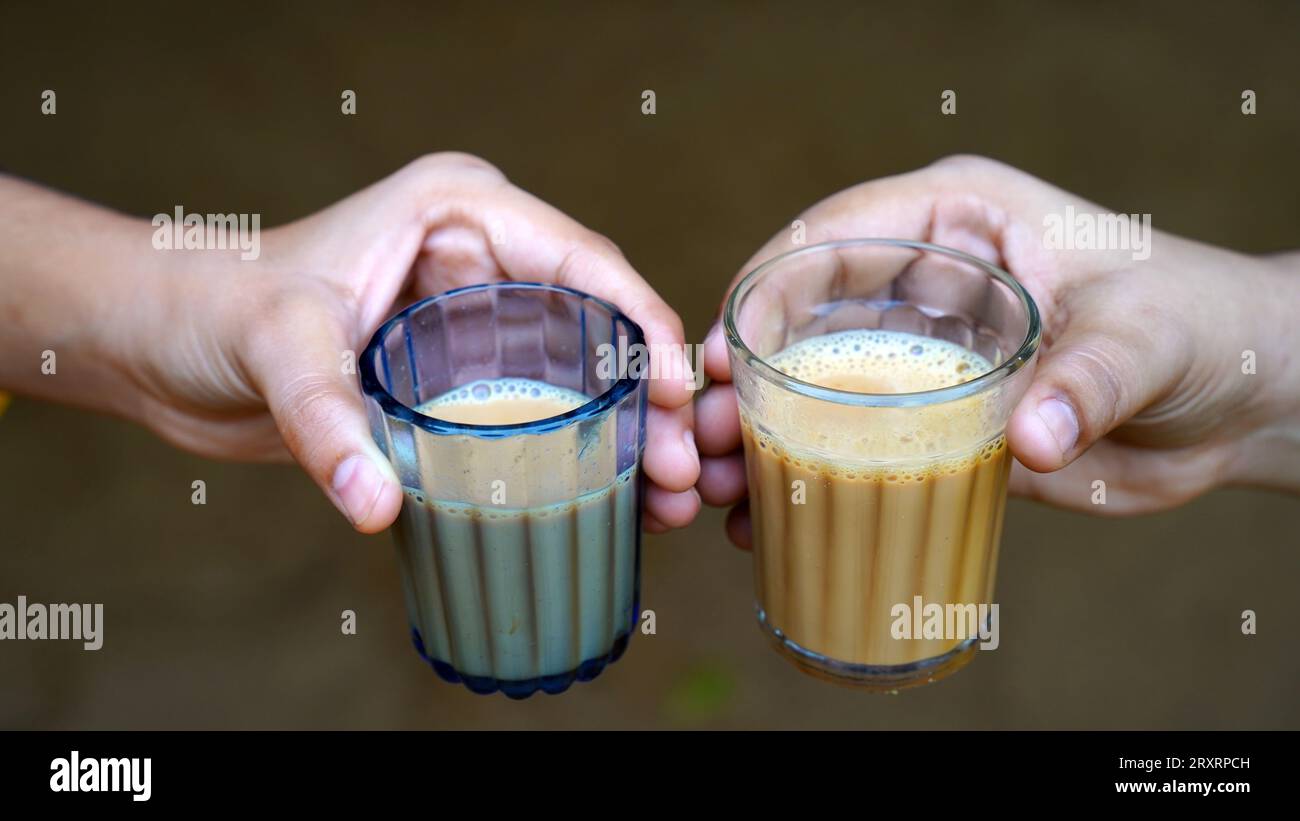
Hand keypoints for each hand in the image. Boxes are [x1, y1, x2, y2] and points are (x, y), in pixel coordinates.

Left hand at [113, 153, 700, 531]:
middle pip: (597, 326)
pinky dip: (576, 454)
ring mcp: (471, 321)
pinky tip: (614, 502)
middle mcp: (479, 258)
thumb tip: (379, 504)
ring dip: (628, 436)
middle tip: (684, 470)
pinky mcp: (454, 376)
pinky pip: (536, 412)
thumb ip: (325, 419)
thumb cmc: (209, 305)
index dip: (642, 325)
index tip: (677, 394)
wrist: (160, 345)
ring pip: (579, 375)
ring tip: (670, 502)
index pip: (580, 261)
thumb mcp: (276, 344)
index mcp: (460, 210)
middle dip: (651, 398)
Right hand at [695, 155, 1299, 546]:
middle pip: (801, 320)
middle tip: (708, 442)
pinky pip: (853, 447)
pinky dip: (806, 482)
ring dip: (758, 438)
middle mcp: (922, 284)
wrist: (1235, 399)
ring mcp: (922, 357)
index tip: (728, 362)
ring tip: (718, 492)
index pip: (832, 237)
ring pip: (813, 388)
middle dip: (743, 380)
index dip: (767, 293)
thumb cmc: (1196, 325)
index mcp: (957, 221)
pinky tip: (766, 524)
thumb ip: (1087, 381)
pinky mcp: (934, 422)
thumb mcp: (1146, 337)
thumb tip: (1027, 440)